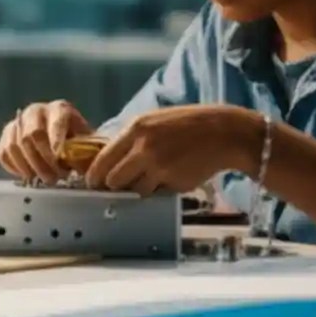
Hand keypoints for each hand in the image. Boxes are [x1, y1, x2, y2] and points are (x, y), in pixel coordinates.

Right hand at [0, 100, 93, 182]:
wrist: (61, 137)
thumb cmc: (77, 142)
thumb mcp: (86, 143)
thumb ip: (84, 152)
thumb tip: (77, 166)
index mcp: (60, 109)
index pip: (56, 122)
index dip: (56, 140)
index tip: (58, 158)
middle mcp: (36, 111)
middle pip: (32, 135)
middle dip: (43, 161)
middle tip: (53, 179)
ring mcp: (18, 122)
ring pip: (15, 146)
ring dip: (28, 167)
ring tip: (42, 179)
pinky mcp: (6, 135)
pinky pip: (3, 153)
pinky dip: (14, 168)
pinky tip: (28, 175)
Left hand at [84, 105, 253, 194]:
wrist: (222, 132)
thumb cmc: (186, 125)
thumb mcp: (153, 122)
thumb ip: (132, 140)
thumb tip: (109, 162)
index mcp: (135, 128)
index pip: (102, 159)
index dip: (95, 175)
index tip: (93, 183)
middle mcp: (143, 148)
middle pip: (113, 180)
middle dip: (116, 186)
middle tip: (122, 185)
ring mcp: (159, 166)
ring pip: (135, 190)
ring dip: (142, 188)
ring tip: (157, 175)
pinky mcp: (174, 182)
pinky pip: (157, 193)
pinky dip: (161, 190)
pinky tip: (174, 176)